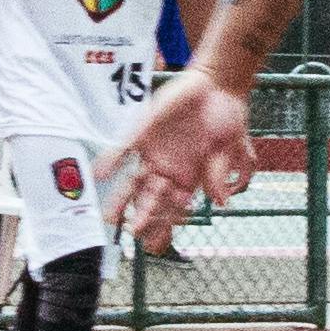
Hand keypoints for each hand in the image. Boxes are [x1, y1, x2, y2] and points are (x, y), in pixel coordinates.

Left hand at [113, 75, 254, 248]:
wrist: (216, 85)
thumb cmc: (227, 119)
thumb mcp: (228, 148)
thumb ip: (219, 174)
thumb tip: (220, 203)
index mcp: (190, 179)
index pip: (174, 209)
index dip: (165, 227)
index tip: (155, 245)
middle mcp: (169, 171)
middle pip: (151, 201)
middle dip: (143, 217)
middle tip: (133, 233)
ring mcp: (154, 153)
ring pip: (133, 182)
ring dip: (121, 198)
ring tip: (109, 217)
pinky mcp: (143, 133)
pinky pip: (123, 150)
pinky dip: (111, 161)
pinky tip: (100, 174)